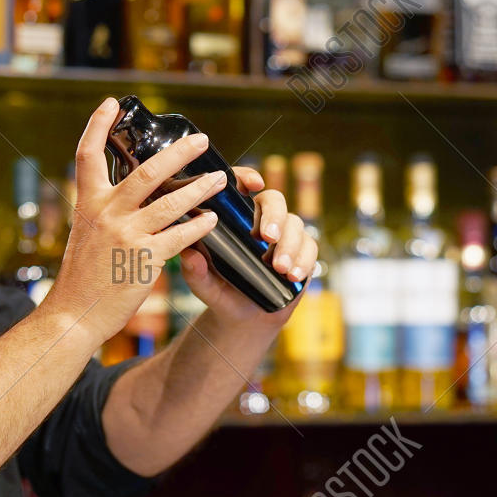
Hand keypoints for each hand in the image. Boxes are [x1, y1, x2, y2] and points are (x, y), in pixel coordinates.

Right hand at [42, 97, 225, 342]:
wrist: (73, 314)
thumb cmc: (82, 277)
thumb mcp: (86, 234)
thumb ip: (105, 211)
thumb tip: (130, 194)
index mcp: (88, 204)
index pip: (88, 155)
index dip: (97, 126)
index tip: (111, 103)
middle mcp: (106, 214)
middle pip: (146, 172)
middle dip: (179, 153)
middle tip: (203, 140)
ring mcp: (126, 235)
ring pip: (172, 203)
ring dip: (200, 189)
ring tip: (221, 180)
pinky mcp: (144, 259)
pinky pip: (180, 237)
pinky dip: (199, 227)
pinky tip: (213, 220)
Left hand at [178, 164, 316, 326]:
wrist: (244, 318)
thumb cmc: (220, 291)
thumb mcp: (204, 285)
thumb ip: (195, 271)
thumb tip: (187, 254)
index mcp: (234, 217)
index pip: (241, 187)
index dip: (248, 177)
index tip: (253, 184)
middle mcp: (260, 220)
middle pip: (274, 200)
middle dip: (274, 216)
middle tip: (268, 237)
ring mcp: (284, 234)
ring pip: (295, 223)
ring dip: (289, 244)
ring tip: (279, 268)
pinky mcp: (302, 252)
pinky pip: (309, 246)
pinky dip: (304, 260)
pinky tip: (294, 275)